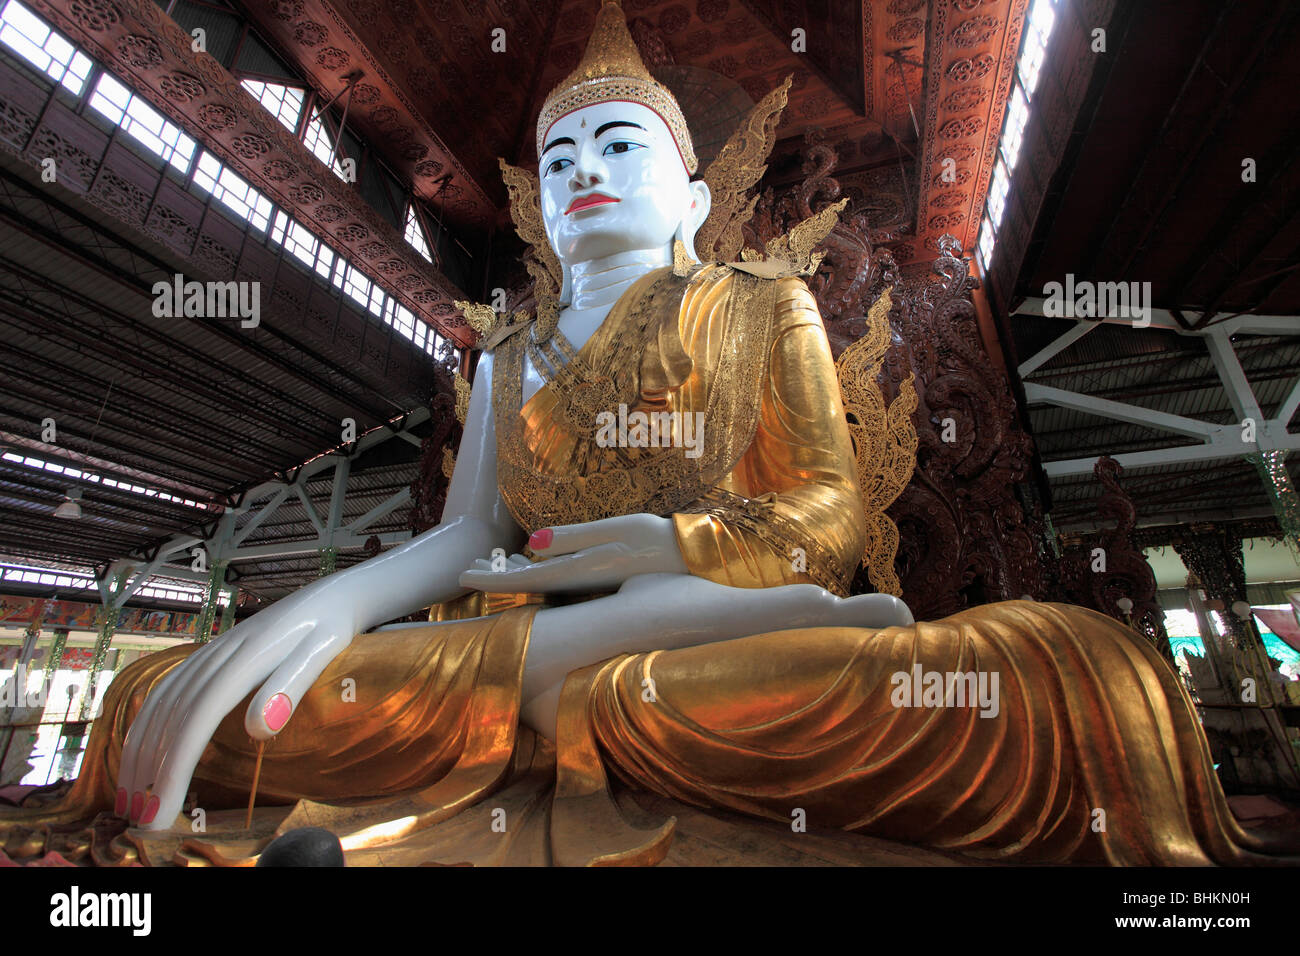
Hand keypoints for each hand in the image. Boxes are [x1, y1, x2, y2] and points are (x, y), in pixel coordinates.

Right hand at [115, 580, 357, 829]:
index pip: (197, 720)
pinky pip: (167, 690)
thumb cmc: (329, 626)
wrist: (329, 596)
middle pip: (171, 717)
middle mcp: (218, 655)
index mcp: (245, 658)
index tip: (160, 810)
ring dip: (140, 751)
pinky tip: (141, 750)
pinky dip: (148, 724)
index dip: (174, 767)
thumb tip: (258, 729)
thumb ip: (290, 685)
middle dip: (149, 771)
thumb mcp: (322, 651)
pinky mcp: (209, 656)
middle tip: (140, 820)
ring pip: (161, 704)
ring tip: (130, 797)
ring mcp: (209, 654)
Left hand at [458, 513, 687, 593]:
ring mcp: (588, 583)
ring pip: (540, 581)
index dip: (490, 577)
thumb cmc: (654, 541)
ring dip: (514, 573)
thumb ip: (573, 538)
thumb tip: (531, 542)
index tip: (461, 575)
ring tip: (491, 564)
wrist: (691, 561)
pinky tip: (531, 563)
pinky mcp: (599, 579)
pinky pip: (556, 577)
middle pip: (526, 582)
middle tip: (467, 570)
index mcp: (576, 572)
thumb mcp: (613, 532)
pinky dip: (535, 570)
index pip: (521, 578)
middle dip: (496, 576)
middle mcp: (578, 582)